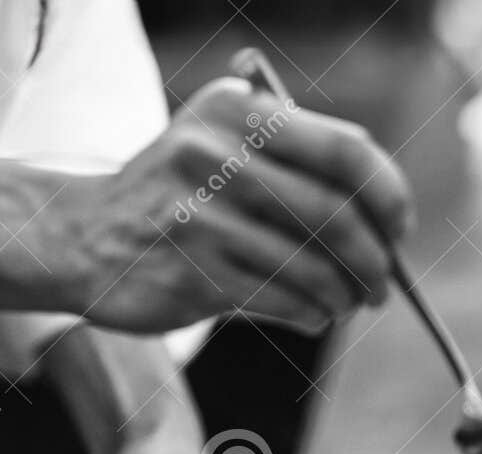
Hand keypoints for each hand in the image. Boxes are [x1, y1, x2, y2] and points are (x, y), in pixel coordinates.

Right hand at [52, 78, 413, 334]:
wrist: (81, 236)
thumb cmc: (179, 196)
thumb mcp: (224, 145)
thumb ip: (297, 160)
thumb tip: (388, 213)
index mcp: (238, 111)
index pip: (347, 150)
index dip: (388, 195)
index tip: (400, 228)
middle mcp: (216, 155)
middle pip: (338, 217)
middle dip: (375, 261)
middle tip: (382, 284)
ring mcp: (201, 215)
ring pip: (315, 267)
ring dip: (345, 295)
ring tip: (347, 302)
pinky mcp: (193, 272)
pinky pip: (285, 301)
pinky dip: (313, 313)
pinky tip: (313, 313)